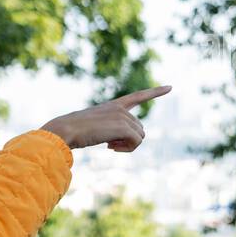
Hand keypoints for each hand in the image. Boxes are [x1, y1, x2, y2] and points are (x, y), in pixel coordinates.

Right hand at [41, 85, 172, 151]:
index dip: (154, 92)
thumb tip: (114, 140)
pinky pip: (136, 141)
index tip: (170, 87)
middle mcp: (119, 108)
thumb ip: (107, 129)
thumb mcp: (92, 128)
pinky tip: (111, 148)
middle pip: (139, 127)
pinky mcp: (123, 126)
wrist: (65, 130)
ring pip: (140, 136)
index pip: (138, 96)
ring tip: (110, 147)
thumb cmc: (73, 131)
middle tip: (110, 146)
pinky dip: (127, 149)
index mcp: (112, 105)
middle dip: (128, 140)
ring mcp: (122, 116)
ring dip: (128, 145)